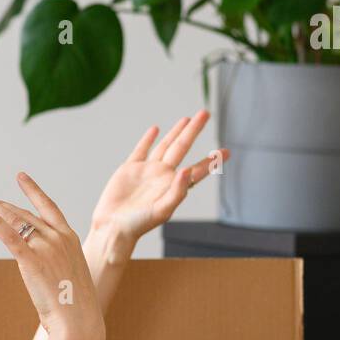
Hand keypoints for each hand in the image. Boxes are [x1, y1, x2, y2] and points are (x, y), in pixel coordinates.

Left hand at [0, 173, 102, 339]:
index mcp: (70, 238)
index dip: (33, 190)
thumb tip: (42, 262)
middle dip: (0, 204)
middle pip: (24, 214)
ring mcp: (46, 248)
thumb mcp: (70, 275)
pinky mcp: (32, 261)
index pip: (48, 207)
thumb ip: (56, 262)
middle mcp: (58, 238)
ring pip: (15, 221)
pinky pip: (10, 236)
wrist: (80, 322)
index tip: (20, 177)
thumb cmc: (75, 305)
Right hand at [90, 108, 228, 250]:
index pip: (198, 169)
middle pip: (182, 146)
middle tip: (205, 113)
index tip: (227, 151)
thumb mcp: (162, 210)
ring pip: (165, 146)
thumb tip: (188, 170)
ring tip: (187, 119)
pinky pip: (142, 150)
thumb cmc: (138, 224)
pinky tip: (155, 130)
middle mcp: (163, 175)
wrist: (112, 226)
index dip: (212, 160)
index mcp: (174, 185)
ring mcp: (147, 170)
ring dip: (175, 132)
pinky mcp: (130, 168)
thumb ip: (178, 190)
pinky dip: (148, 139)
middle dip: (194, 130)